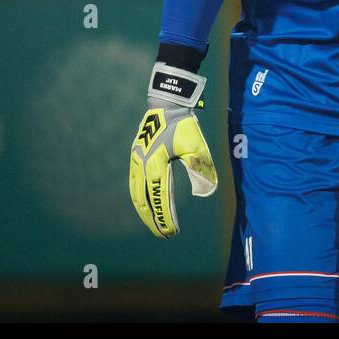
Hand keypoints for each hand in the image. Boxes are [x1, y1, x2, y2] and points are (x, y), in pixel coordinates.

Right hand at [128, 62, 217, 237]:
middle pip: (143, 201)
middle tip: (163, 235)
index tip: (171, 232)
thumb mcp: (196, 147)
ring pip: (136, 194)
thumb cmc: (183, 125)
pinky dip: (139, 199)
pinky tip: (145, 204)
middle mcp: (141, 167)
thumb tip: (204, 193)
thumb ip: (200, 171)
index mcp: (155, 166)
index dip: (164, 218)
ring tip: (154, 224)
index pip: (159, 199)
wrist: (167, 104)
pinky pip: (134, 184)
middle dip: (153, 220)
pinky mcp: (136, 158)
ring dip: (144, 211)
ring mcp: (136, 162)